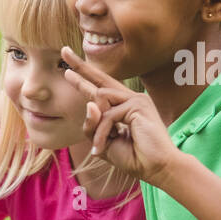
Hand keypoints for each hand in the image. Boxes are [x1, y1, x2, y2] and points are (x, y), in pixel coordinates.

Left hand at [61, 47, 180, 183]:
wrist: (155, 168)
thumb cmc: (132, 157)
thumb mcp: (103, 142)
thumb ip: (93, 125)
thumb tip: (90, 103)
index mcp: (124, 106)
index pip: (101, 87)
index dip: (85, 76)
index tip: (68, 67)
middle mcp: (131, 98)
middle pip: (101, 79)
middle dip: (81, 67)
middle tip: (65, 51)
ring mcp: (136, 99)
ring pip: (99, 101)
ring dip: (96, 128)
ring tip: (100, 146)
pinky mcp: (138, 105)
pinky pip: (107, 114)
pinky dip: (102, 133)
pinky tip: (102, 146)